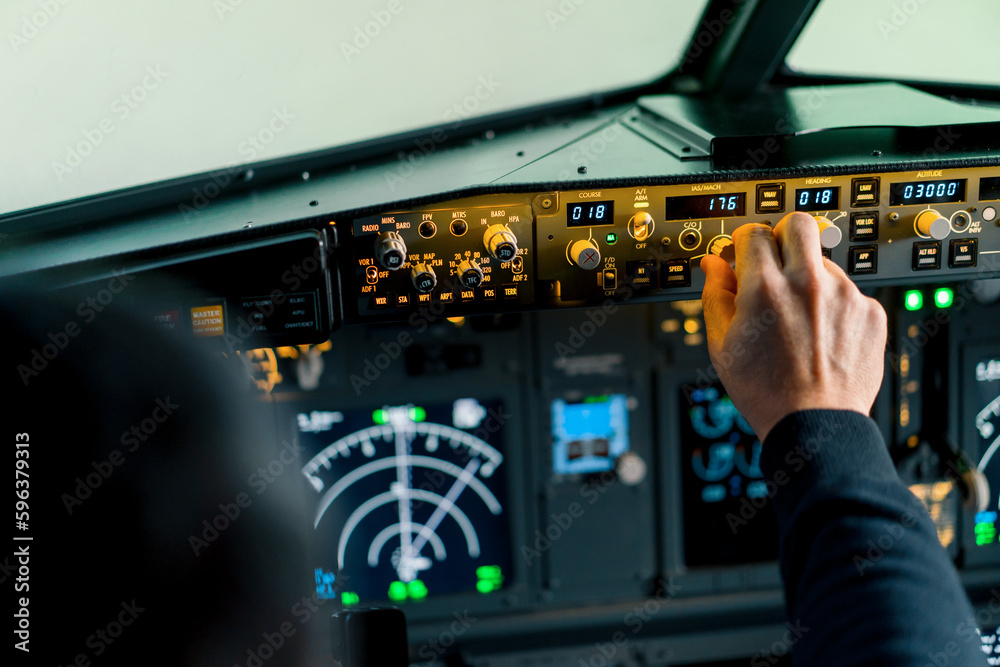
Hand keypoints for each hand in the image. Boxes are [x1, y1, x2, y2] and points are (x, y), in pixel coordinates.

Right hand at [699, 212, 886, 440]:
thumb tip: (714, 265)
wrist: (815, 426)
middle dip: (781, 235)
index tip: (744, 254)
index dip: (743, 242)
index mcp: (765, 289)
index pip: (753, 232)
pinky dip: (834, 307)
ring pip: (823, 263)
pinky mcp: (870, 312)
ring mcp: (845, 296)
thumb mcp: (722, 345)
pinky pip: (849, 293)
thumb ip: (715, 295)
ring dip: (808, 279)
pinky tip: (821, 336)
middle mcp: (808, 284)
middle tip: (775, 259)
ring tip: (798, 320)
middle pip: (797, 223)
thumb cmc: (766, 392)